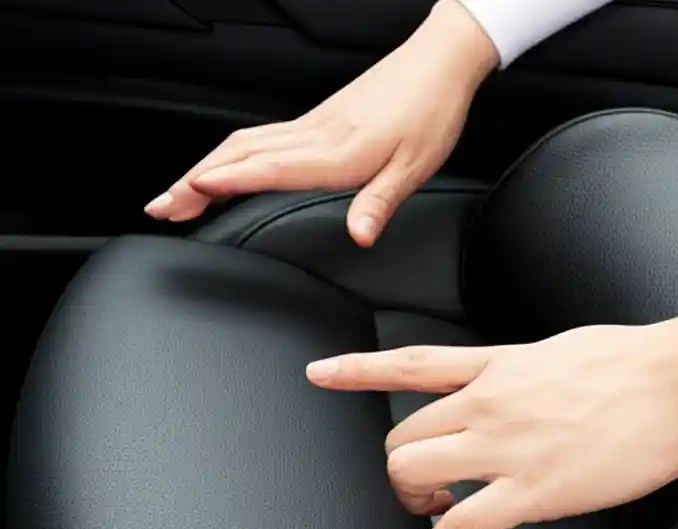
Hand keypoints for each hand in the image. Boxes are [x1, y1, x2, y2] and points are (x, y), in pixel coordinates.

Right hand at [143, 0, 498, 246]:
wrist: (440, 65)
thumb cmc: (430, 114)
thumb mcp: (415, 168)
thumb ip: (380, 204)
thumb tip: (360, 236)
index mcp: (336, 151)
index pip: (269, 168)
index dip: (227, 182)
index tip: (187, 194)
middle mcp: (314, 135)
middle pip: (240, 157)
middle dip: (194, 183)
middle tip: (159, 207)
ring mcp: (311, 124)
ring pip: (243, 145)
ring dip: (204, 168)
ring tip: (176, 193)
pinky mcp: (317, 120)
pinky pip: (259, 137)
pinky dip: (229, 155)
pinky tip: (222, 167)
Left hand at [306, 321, 677, 528]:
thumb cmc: (638, 363)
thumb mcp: (564, 349)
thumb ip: (526, 368)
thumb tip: (518, 379)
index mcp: (500, 366)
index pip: (413, 364)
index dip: (359, 369)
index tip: (319, 373)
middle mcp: (489, 403)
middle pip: (404, 433)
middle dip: (402, 464)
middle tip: (423, 484)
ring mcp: (505, 448)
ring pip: (414, 472)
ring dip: (411, 497)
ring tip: (429, 511)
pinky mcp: (531, 492)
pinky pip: (458, 528)